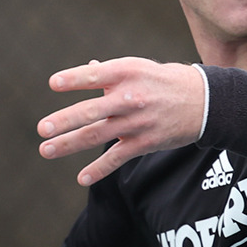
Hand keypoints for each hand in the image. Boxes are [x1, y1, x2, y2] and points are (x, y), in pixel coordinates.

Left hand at [40, 57, 204, 185]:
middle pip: (92, 110)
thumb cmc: (164, 81)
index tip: (53, 84)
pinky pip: (117, 158)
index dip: (74, 79)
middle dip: (65, 120)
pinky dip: (99, 169)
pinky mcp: (144, 143)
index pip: (95, 75)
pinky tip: (81, 178)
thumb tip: (86, 69)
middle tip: (42, 128)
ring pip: (97, 135)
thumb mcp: (139, 68)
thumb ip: (110, 73)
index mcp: (126, 72)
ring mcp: (136, 122)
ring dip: (69, 144)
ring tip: (45, 150)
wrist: (204, 103)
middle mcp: (130, 97)